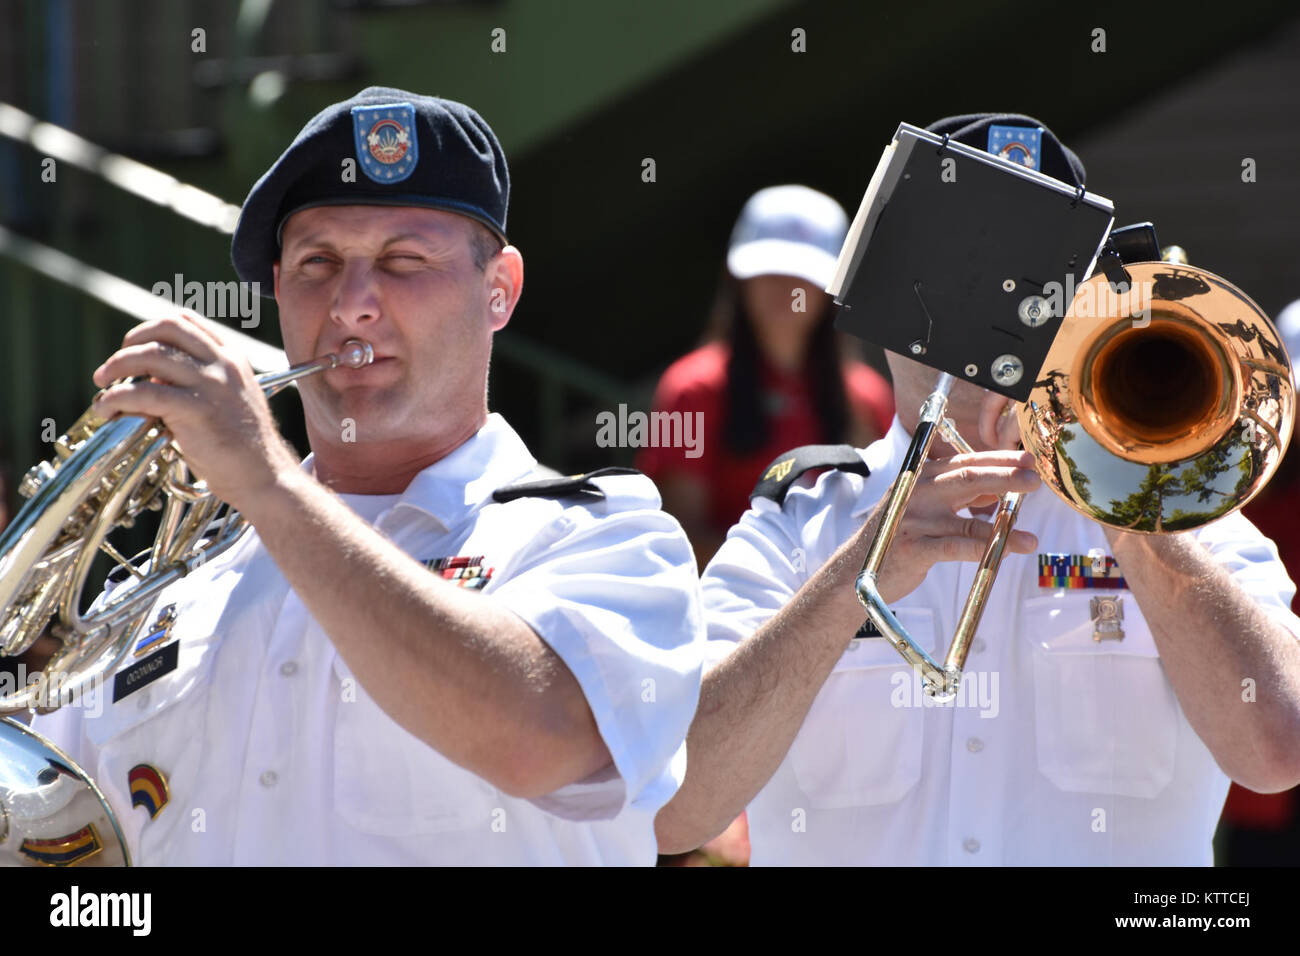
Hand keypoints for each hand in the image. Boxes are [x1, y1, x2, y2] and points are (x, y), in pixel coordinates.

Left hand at [91, 315, 300, 510]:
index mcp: (232, 358)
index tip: (136, 347)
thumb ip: (196, 382)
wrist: (263, 476)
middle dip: (131, 341)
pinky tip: (108, 408)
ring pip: (150, 354)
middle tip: (114, 365)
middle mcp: (223, 364)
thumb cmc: (243, 447)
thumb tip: (153, 376)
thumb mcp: (226, 401)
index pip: (187, 321)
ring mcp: (211, 384)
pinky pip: (145, 392)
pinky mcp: (196, 409)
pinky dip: (117, 397)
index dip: (152, 329)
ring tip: (103, 384)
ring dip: (116, 366)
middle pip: (167, 328)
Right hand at [862, 449, 1041, 603]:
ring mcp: (914, 519)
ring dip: (1005, 524)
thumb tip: (998, 490)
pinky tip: (1012, 549)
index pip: (964, 461)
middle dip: (1006, 475)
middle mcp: (916, 492)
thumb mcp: (924, 508)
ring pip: (967, 516)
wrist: (854, 571)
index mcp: (920, 478)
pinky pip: (958, 547)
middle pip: (968, 477)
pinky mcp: (914, 548)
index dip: (998, 459)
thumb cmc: (895, 539)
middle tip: (1035, 479)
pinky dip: (988, 549)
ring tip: (1032, 537)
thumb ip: (957, 497)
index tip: (1027, 459)